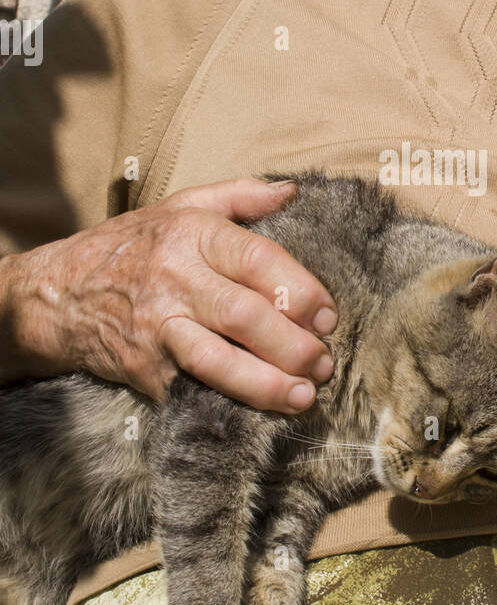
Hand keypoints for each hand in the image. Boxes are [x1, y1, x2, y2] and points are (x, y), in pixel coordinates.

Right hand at [0, 177, 337, 410]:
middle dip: (293, 345)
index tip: (328, 316)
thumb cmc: (133, 245)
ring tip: (303, 395)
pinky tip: (260, 413)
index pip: (259, 261)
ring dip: (267, 384)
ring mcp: (157, 328)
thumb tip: (292, 191)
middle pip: (244, 316)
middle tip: (325, 362)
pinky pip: (193, 389)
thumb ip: (240, 196)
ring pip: (218, 361)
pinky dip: (228, 403)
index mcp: (193, 234)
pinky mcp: (144, 369)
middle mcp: (175, 279)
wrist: (59, 293)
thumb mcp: (181, 205)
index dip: (301, 290)